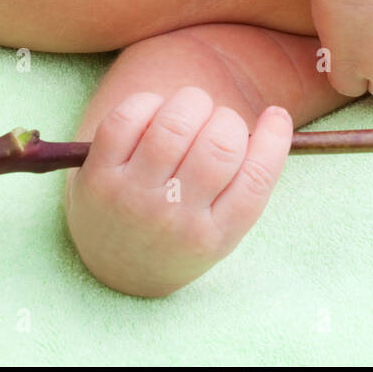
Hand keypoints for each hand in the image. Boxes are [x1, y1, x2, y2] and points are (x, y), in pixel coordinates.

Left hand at [65, 87, 292, 296]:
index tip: (275, 115)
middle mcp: (173, 220)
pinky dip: (149, 103)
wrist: (117, 269)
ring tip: (192, 111)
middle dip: (227, 119)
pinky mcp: (97, 178)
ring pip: (174, 125)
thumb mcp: (223, 229)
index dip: (273, 138)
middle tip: (220, 123)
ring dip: (192, 103)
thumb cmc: (183, 235)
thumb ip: (247, 183)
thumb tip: (275, 118)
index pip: (255, 178)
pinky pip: (126, 120)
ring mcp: (132, 199)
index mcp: (214, 236)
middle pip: (219, 146)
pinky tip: (156, 113)